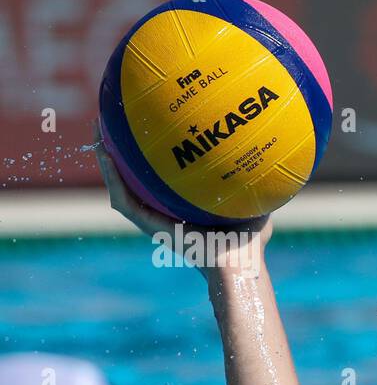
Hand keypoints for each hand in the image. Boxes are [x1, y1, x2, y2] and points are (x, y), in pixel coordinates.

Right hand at [91, 118, 272, 277]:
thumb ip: (256, 183)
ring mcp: (152, 220)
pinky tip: (105, 152)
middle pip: (134, 177)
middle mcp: (163, 213)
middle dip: (121, 149)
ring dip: (105, 157)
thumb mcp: (254, 204)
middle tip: (110, 121)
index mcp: (182, 208)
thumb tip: (269, 158)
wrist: (238, 263)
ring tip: (98, 128)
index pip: (160, 178)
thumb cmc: (250, 243)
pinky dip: (111, 175)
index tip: (144, 128)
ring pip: (119, 184)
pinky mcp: (147, 225)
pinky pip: (122, 197)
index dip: (149, 156)